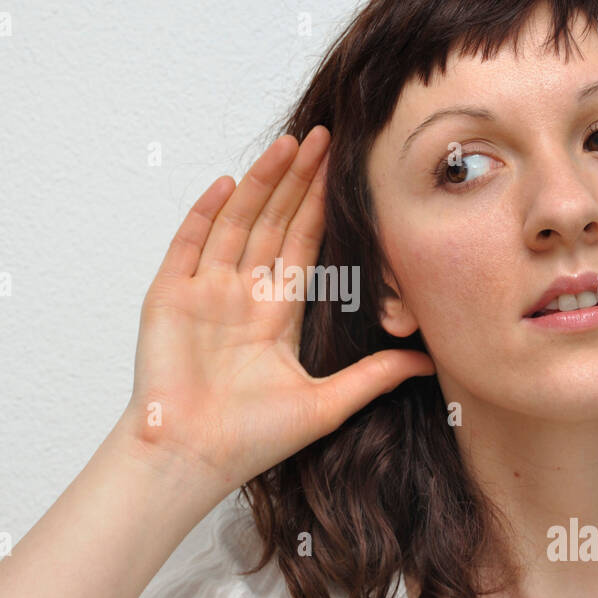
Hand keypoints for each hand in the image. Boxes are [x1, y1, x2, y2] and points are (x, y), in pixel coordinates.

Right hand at [120, 125, 435, 500]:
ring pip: (236, 223)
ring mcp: (203, 293)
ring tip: (287, 145)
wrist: (192, 459)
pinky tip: (228, 182)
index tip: (343, 168)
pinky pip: (188, 244)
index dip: (322, 206)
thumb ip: (374, 376)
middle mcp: (241, 296)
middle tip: (323, 137)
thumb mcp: (326, 403)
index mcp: (275, 315)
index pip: (304, 246)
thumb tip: (428, 361)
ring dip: (260, 184)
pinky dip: (205, 213)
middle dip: (297, 181)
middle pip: (273, 224)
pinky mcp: (169, 297)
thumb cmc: (251, 441)